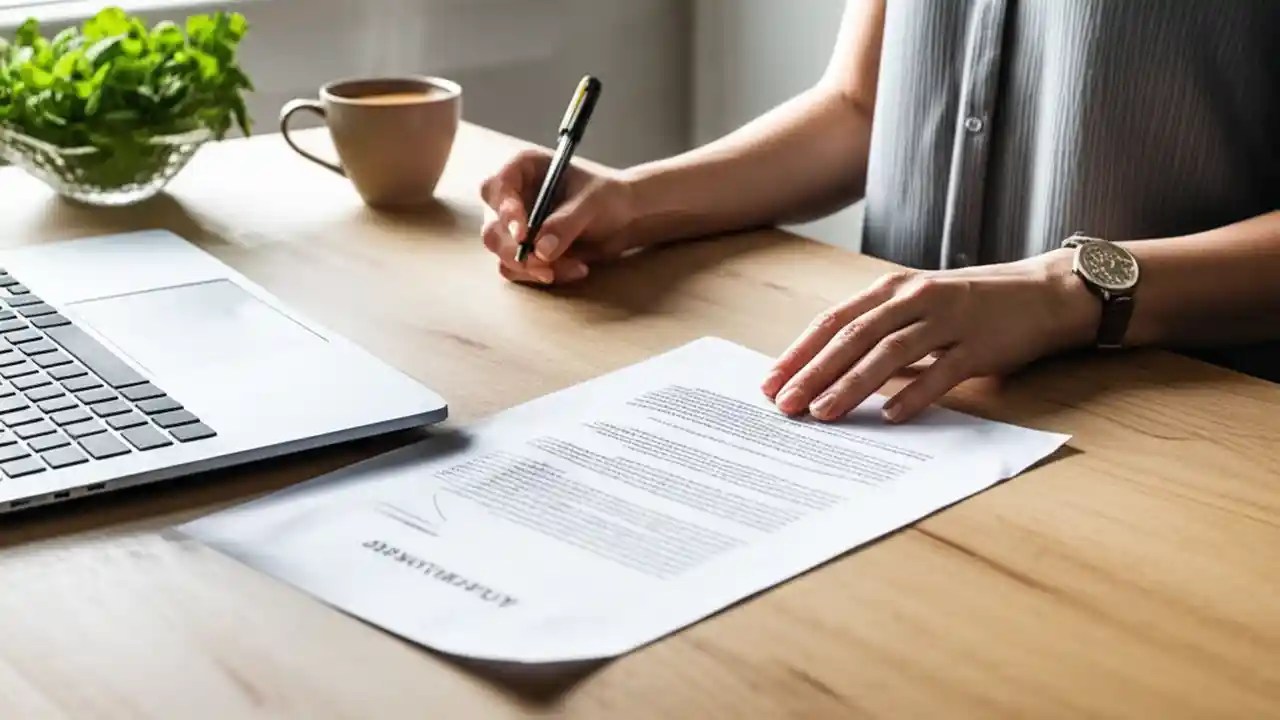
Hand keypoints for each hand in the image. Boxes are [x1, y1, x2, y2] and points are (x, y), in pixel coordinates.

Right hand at [480, 149, 637, 284]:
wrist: (624, 220)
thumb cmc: (608, 197)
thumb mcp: (592, 203)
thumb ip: (566, 223)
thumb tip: (541, 250)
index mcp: (524, 169)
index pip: (497, 187)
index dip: (504, 210)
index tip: (522, 234)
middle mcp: (512, 197)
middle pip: (492, 227)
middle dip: (515, 251)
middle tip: (544, 264)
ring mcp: (515, 226)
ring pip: (502, 253)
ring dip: (533, 267)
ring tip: (575, 266)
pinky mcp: (523, 250)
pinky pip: (518, 270)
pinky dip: (542, 275)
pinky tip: (576, 268)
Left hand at [762, 251, 1099, 422]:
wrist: (1041, 293)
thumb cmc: (968, 306)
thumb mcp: (916, 308)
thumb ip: (876, 332)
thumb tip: (824, 372)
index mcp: (892, 290)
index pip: (834, 321)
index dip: (800, 352)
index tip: (770, 381)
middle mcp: (915, 299)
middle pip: (854, 337)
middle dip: (815, 372)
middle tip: (786, 404)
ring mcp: (948, 320)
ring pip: (890, 353)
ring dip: (852, 385)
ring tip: (824, 413)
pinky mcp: (980, 345)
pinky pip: (943, 371)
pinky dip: (915, 394)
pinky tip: (891, 416)